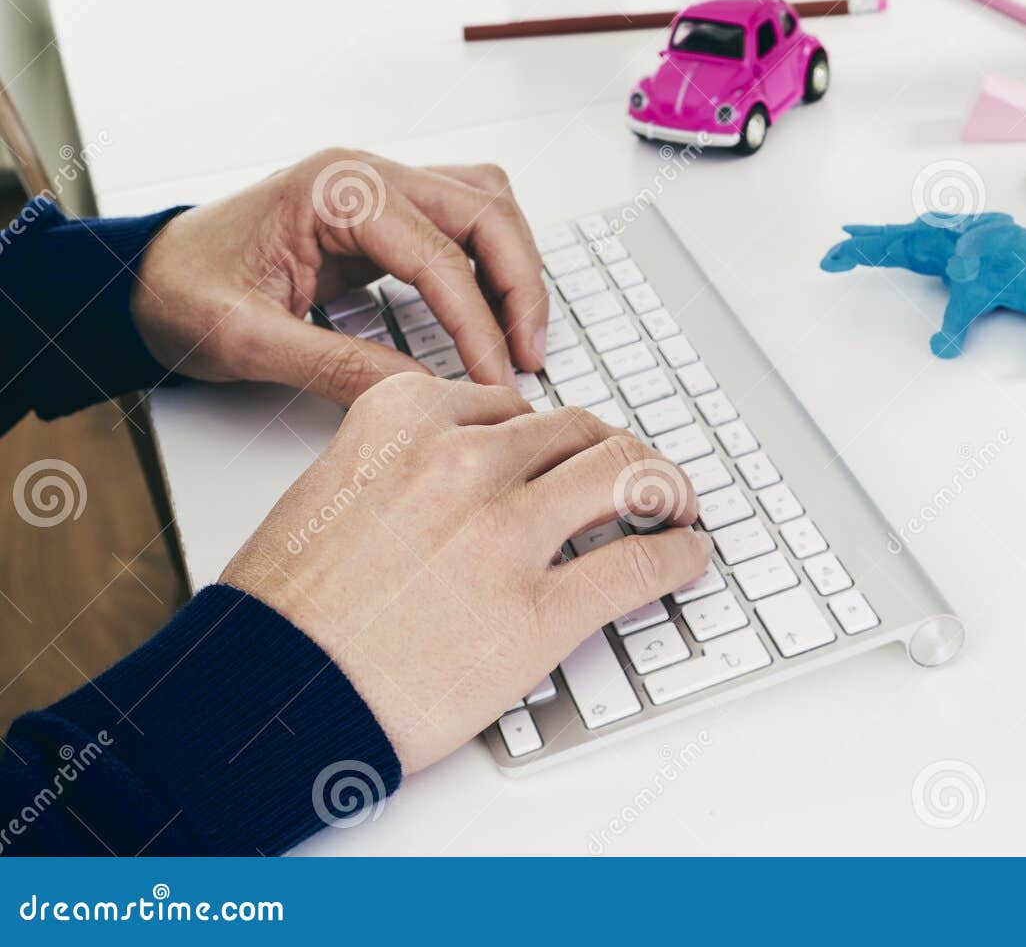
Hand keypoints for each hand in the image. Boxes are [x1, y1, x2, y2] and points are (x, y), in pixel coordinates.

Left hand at [131, 148, 549, 405]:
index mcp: (334, 190)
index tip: (496, 378)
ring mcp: (379, 189)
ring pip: (486, 205)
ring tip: (522, 336)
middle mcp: (366, 175)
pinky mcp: (385, 216)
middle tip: (529, 354)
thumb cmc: (180, 292)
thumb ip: (339, 367)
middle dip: (520, 284)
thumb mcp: (248, 342)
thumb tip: (426, 393)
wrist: (142, 278)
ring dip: (516, 266)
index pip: (439, 253)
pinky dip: (492, 265)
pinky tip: (493, 315)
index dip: (478, 322)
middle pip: (485, 209)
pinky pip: (465, 225)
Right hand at [219, 374, 711, 773]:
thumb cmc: (284, 611)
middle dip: (618, 452)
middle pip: (581, 433)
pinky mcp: (539, 612)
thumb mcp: (331, 490)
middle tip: (637, 476)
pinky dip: (679, 557)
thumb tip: (466, 472)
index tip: (569, 451)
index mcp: (405, 420)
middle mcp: (463, 462)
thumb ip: (404, 464)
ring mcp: (506, 534)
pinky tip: (687, 558)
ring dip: (667, 487)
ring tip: (679, 505)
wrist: (263, 696)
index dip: (553, 434)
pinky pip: (639, 564)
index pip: (514, 405)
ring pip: (627, 477)